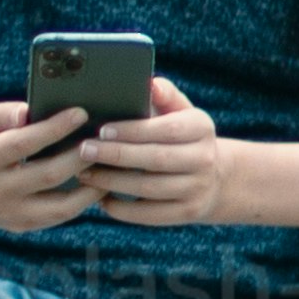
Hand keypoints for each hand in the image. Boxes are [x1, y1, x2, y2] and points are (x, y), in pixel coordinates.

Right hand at [0, 91, 97, 239]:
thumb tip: (29, 110)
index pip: (27, 142)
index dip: (56, 126)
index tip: (81, 111)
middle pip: (50, 175)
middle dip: (82, 155)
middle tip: (103, 139)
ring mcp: (6, 213)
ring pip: (59, 207)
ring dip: (89, 188)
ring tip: (107, 167)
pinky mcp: (14, 224)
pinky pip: (54, 218)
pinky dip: (76, 204)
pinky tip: (90, 186)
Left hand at [86, 74, 231, 226]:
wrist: (215, 176)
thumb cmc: (181, 134)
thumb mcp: (180, 110)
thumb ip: (164, 94)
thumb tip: (149, 84)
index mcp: (201, 128)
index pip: (166, 129)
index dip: (133, 131)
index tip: (101, 130)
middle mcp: (204, 159)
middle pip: (155, 159)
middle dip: (115, 155)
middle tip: (83, 150)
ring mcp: (198, 189)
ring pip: (149, 188)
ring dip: (112, 182)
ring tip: (84, 173)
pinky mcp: (188, 213)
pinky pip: (150, 215)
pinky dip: (122, 209)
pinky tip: (100, 198)